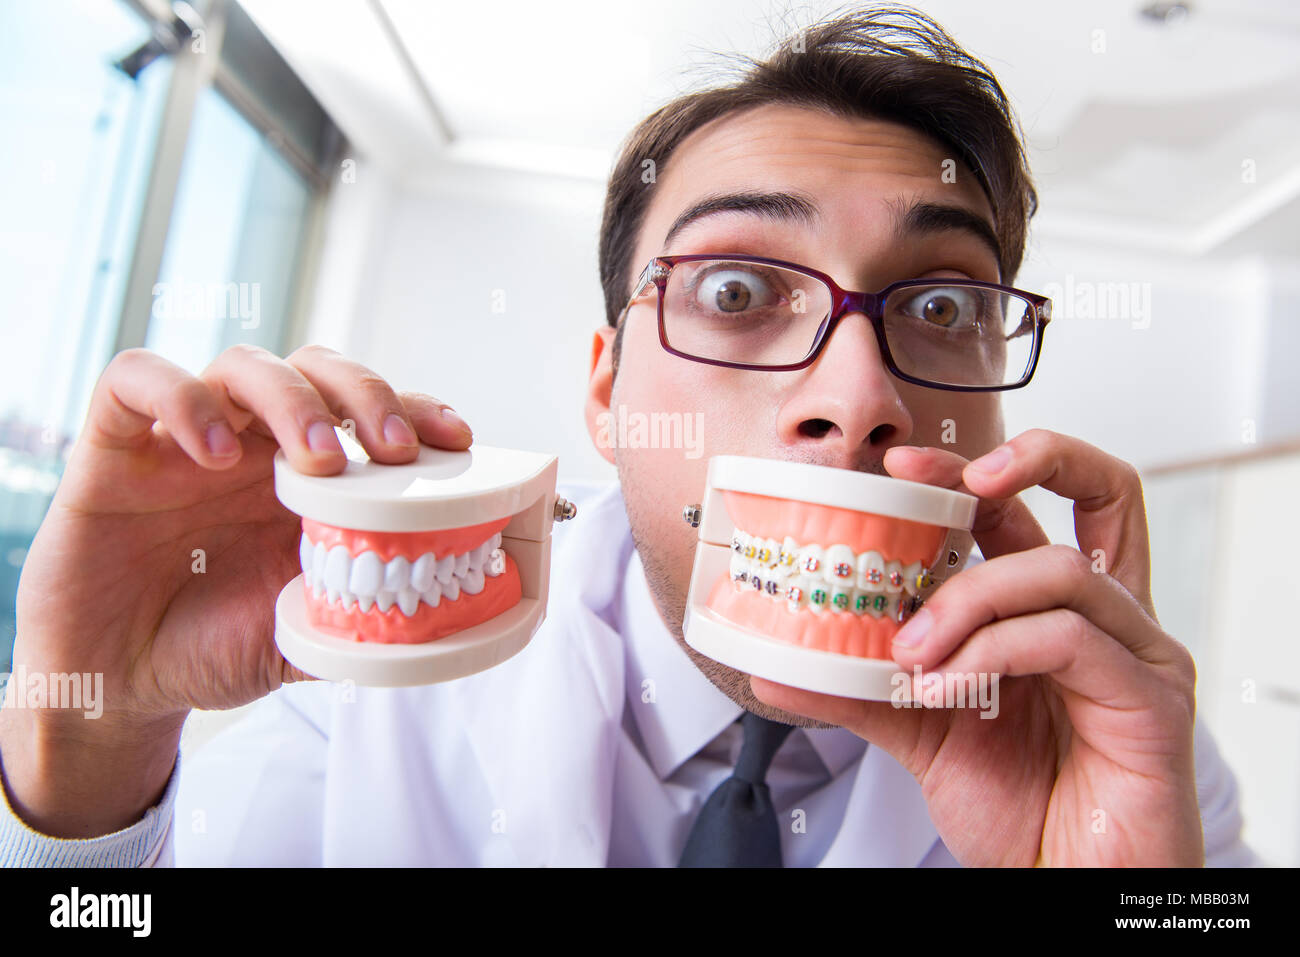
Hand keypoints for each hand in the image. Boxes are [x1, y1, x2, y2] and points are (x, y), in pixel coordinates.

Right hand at [0, 344, 472, 835]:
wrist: (121, 683)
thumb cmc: (217, 646)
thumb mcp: (305, 634)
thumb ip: (359, 615)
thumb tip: (435, 615)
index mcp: (307, 478)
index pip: (368, 412)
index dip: (416, 410)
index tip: (455, 440)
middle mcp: (254, 444)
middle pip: (316, 369)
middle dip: (365, 395)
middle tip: (391, 451)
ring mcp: (186, 439)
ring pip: (244, 364)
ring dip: (292, 400)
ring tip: (317, 463)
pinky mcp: (114, 446)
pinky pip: (136, 381)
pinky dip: (181, 399)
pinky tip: (214, 453)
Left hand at [750, 429, 1201, 865]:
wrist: (1065, 885)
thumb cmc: (1021, 807)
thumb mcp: (924, 732)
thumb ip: (862, 689)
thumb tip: (776, 667)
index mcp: (1056, 611)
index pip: (1032, 510)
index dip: (977, 468)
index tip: (900, 466)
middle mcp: (1107, 617)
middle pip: (1098, 490)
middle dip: (1020, 461)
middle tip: (929, 480)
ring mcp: (1137, 651)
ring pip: (1056, 570)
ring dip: (966, 599)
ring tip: (912, 652)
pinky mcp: (1151, 698)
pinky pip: (1067, 636)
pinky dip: (992, 651)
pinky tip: (947, 687)